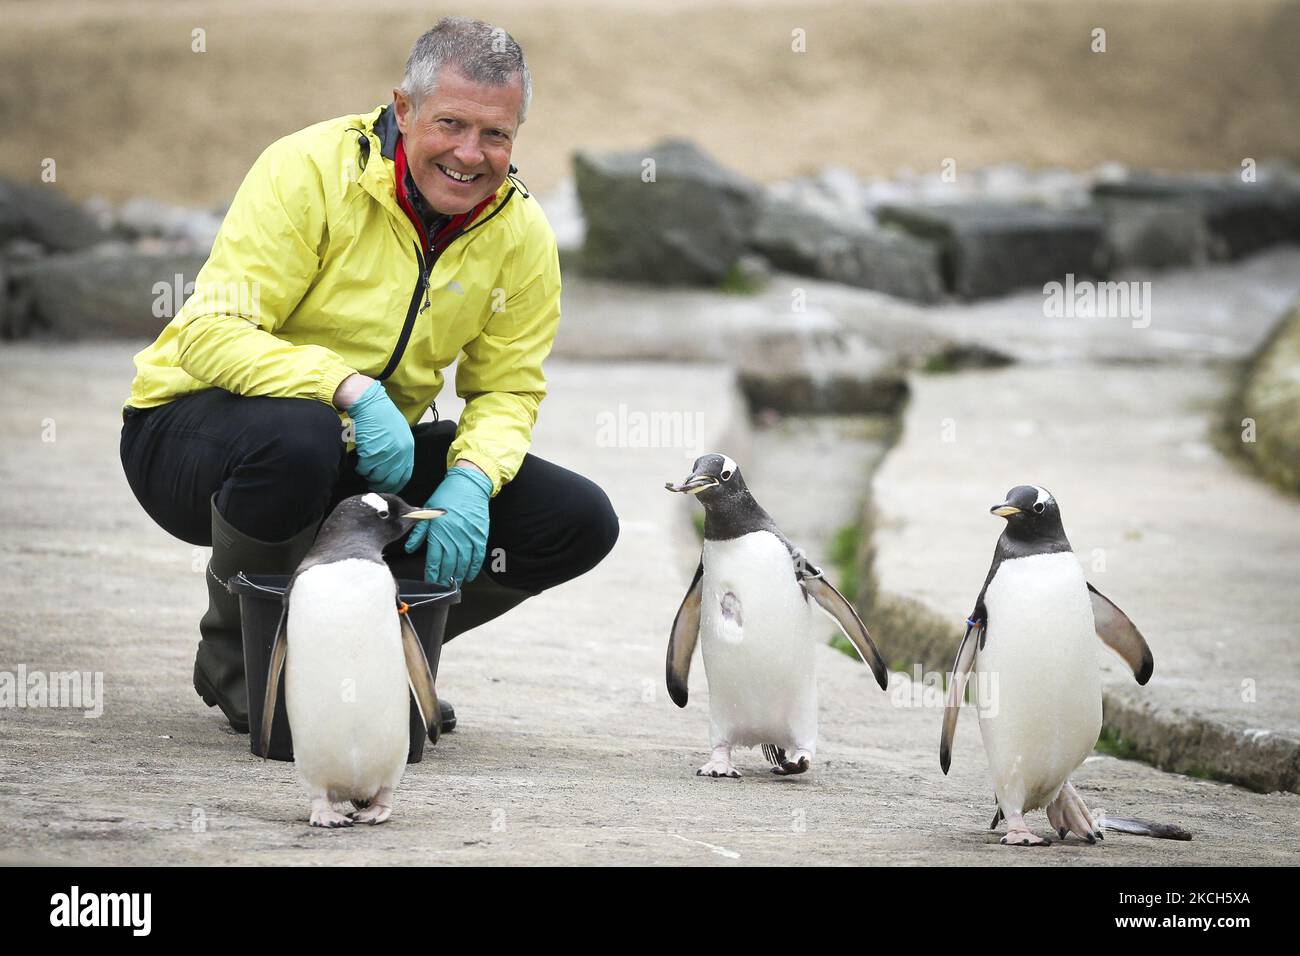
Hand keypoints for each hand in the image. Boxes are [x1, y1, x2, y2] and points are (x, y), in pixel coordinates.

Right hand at [346, 380, 413, 493]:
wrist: (369, 403)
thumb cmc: (382, 415)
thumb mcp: (399, 431)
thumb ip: (399, 449)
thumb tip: (394, 466)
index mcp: (408, 448)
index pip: (405, 475)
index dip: (395, 483)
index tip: (387, 486)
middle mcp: (399, 453)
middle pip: (390, 479)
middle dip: (380, 483)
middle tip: (372, 483)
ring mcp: (386, 454)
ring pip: (376, 476)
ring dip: (369, 475)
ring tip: (365, 469)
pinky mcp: (372, 452)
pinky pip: (365, 468)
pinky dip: (360, 468)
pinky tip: (359, 463)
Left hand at [403, 465, 492, 584]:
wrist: (469, 484)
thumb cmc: (446, 496)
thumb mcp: (427, 511)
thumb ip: (419, 532)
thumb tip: (409, 548)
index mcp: (439, 531)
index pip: (434, 558)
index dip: (432, 572)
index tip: (430, 580)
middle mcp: (453, 536)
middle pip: (449, 564)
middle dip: (444, 577)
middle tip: (441, 585)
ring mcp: (468, 536)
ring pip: (463, 562)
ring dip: (458, 574)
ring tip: (454, 582)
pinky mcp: (480, 535)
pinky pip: (478, 556)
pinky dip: (473, 567)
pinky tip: (469, 575)